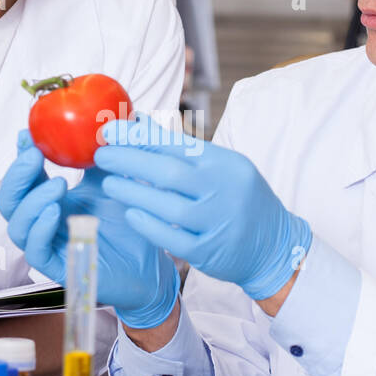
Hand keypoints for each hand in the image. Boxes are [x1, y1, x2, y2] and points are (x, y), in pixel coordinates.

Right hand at [0, 129, 179, 328]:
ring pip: (17, 225)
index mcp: (53, 199)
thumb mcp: (121, 180)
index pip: (25, 177)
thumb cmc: (132, 223)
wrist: (152, 264)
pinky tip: (56, 212)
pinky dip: (40, 229)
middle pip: (9, 199)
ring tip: (58, 184)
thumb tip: (124, 112)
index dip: (20, 155)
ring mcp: (50, 245)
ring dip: (31, 201)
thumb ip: (115, 151)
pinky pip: (35, 251)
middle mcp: (45, 222)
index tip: (27, 133)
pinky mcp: (59, 268)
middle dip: (16, 175)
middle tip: (34, 155)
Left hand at [95, 115, 311, 300]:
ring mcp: (217, 222)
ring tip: (110, 184)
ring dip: (133, 193)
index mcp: (226, 163)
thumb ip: (181, 149)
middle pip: (170, 172)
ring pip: (168, 206)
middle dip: (130, 161)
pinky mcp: (209, 252)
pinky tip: (131, 213)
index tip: (111, 131)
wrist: (273, 245)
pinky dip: (148, 224)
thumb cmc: (240, 199)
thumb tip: (139, 123)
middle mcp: (224, 191)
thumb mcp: (221, 167)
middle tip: (102, 155)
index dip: (140, 137)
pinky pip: (172, 238)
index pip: (178, 144)